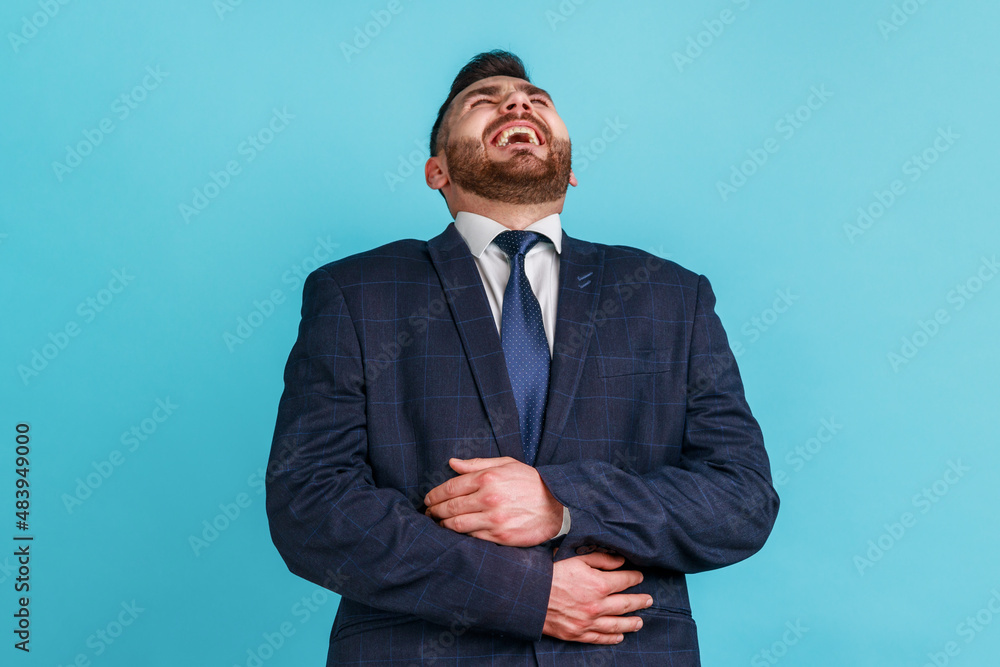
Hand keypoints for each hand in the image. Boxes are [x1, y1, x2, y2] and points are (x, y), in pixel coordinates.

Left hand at [424, 457, 563, 546]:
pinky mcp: (500, 536)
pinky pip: (472, 538)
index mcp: (488, 478)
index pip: (450, 488)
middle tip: (428, 514)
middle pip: (449, 507)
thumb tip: (452, 463)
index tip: (427, 499)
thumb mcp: (506, 464)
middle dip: (434, 511)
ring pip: (457, 525)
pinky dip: (460, 536)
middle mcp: (488, 499)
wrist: (558, 505)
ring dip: (443, 525)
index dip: (434, 495)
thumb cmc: (530, 482)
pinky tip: (455, 534)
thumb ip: (477, 464)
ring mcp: (494, 520)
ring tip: (438, 524)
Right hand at [544, 552, 651, 643]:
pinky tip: (620, 637)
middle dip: (639, 602)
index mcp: (598, 584)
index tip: (639, 577)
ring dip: (631, 623)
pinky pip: (600, 638)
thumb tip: (620, 561)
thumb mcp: (576, 558)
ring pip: (617, 625)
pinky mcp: (578, 634)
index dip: (634, 578)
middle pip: (626, 605)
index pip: (624, 581)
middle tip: (648, 600)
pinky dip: (612, 638)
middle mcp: (597, 606)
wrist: (529, 595)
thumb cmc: (551, 574)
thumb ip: (601, 559)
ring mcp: (588, 622)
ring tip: (640, 622)